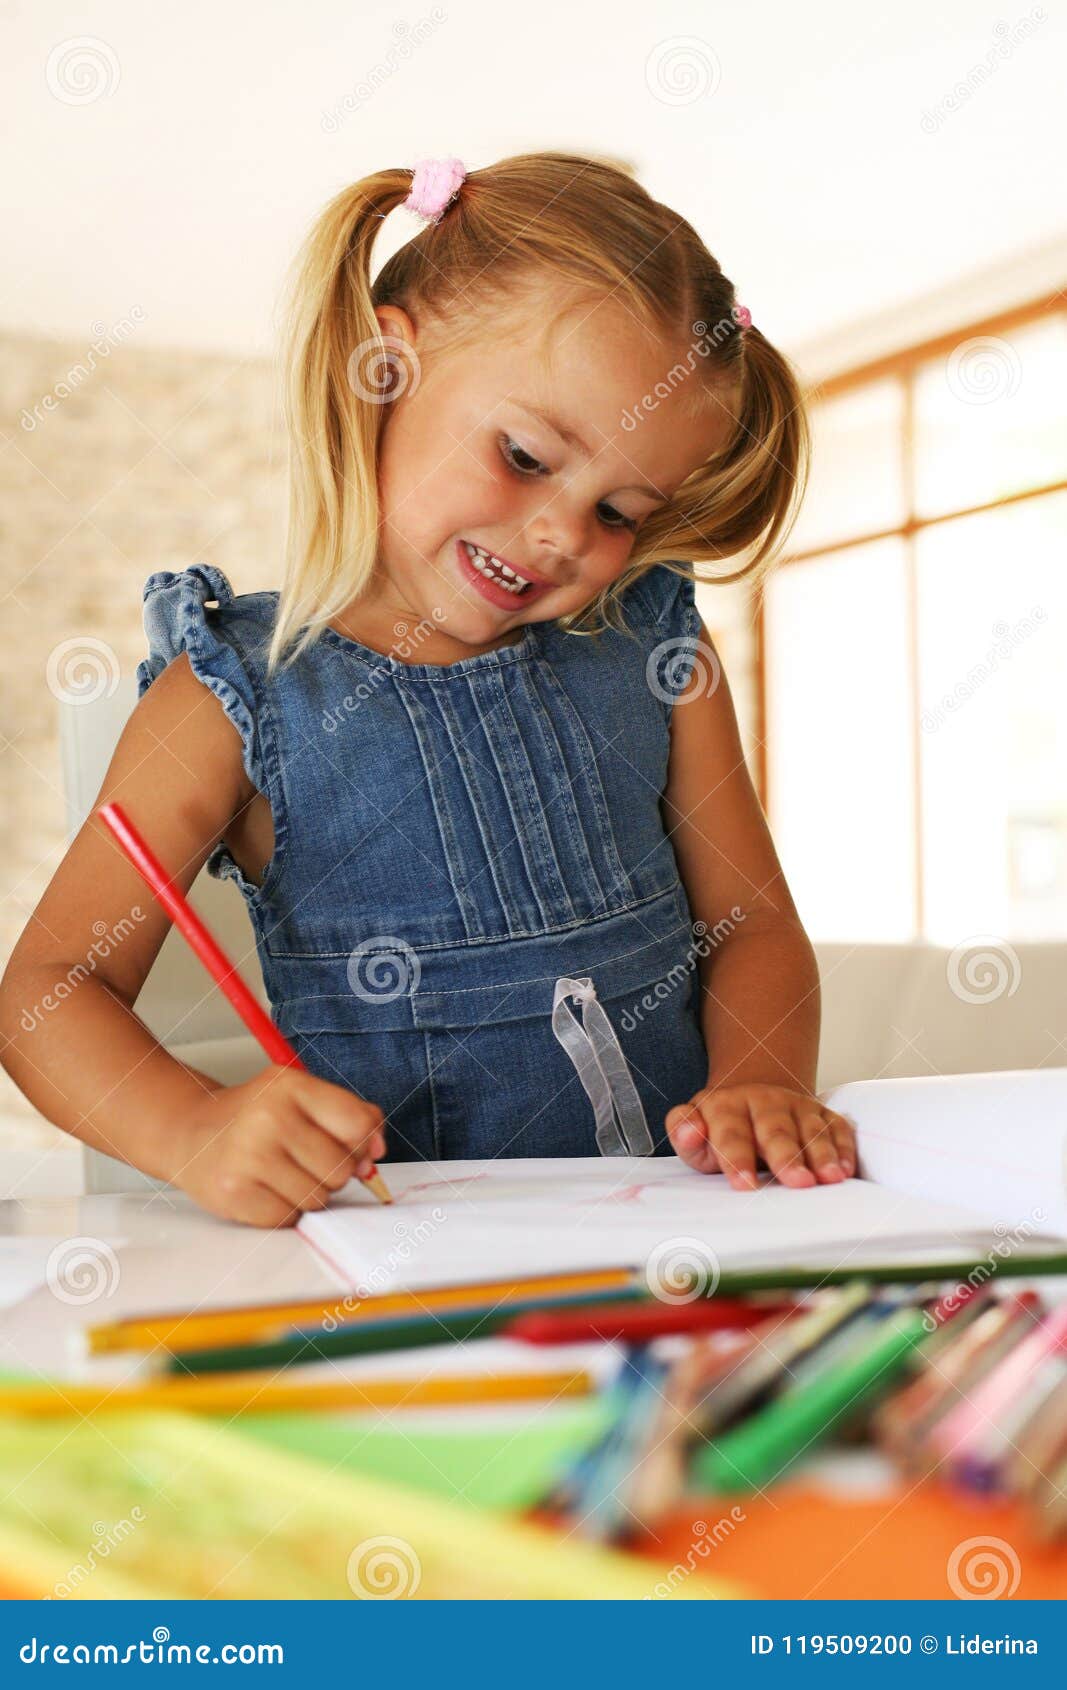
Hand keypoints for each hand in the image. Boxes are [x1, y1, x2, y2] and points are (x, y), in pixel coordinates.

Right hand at [172, 1064, 386, 1227]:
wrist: (192, 1133)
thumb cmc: (258, 1117)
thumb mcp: (303, 1097)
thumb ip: (352, 1117)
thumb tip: (376, 1155)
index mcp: (291, 1085)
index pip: (359, 1125)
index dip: (362, 1144)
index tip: (348, 1146)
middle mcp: (268, 1117)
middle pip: (342, 1169)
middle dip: (333, 1172)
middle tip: (305, 1160)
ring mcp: (248, 1156)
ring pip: (319, 1198)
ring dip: (309, 1194)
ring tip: (283, 1174)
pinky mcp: (233, 1193)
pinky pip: (289, 1218)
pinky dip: (284, 1211)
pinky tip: (266, 1190)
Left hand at [665, 1081, 854, 1190]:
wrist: (752, 1097)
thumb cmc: (720, 1129)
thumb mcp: (694, 1132)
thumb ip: (684, 1132)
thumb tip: (688, 1131)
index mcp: (726, 1106)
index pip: (731, 1134)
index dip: (737, 1159)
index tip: (745, 1185)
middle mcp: (764, 1102)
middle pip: (776, 1130)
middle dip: (787, 1157)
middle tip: (798, 1182)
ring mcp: (796, 1106)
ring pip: (810, 1128)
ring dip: (822, 1153)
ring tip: (830, 1178)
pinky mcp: (822, 1113)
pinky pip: (837, 1127)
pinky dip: (844, 1147)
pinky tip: (846, 1170)